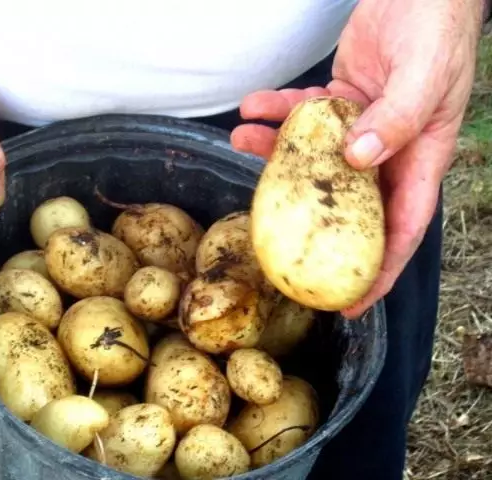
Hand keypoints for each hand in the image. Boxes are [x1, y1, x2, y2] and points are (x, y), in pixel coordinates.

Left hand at [231, 0, 482, 317]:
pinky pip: (302, 116)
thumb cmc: (436, 30)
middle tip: (273, 246)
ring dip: (274, 155)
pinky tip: (252, 107)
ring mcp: (359, 128)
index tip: (350, 302)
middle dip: (310, 226)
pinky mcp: (338, 102)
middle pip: (345, 203)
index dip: (378, 272)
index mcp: (419, 159)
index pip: (401, 230)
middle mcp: (386, 151)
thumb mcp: (426, 77)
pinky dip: (275, 113)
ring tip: (241, 142)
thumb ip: (397, 119)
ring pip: (312, 157)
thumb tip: (359, 159)